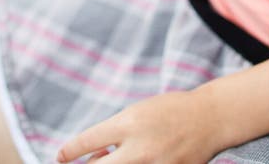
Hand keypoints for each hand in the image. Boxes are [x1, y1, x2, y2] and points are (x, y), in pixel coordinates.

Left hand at [56, 91, 221, 163]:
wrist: (208, 118)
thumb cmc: (168, 111)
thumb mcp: (137, 113)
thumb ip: (114, 135)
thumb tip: (94, 158)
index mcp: (129, 123)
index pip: (88, 141)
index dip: (69, 151)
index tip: (60, 157)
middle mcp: (138, 148)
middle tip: (85, 163)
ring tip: (113, 159)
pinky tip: (137, 160)